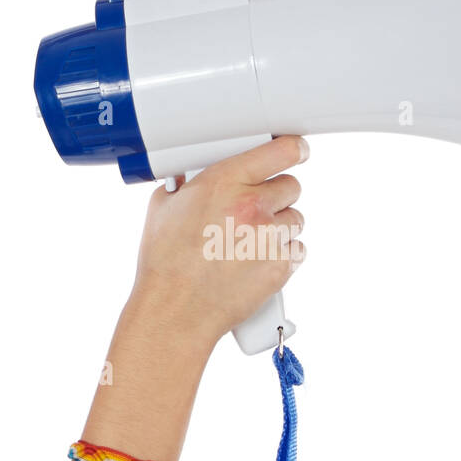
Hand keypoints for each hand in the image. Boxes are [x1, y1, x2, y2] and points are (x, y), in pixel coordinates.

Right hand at [128, 134, 308, 346]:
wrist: (176, 311)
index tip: (297, 150)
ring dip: (280, 227)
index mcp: (223, 182)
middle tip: (256, 210)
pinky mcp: (281, 266)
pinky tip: (257, 262)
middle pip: (291, 185)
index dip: (293, 149)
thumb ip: (184, 186)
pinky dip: (283, 255)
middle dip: (277, 196)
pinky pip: (297, 250)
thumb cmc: (165, 265)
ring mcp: (269, 237)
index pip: (280, 151)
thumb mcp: (162, 209)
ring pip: (296, 219)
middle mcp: (251, 205)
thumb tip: (188, 178)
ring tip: (251, 242)